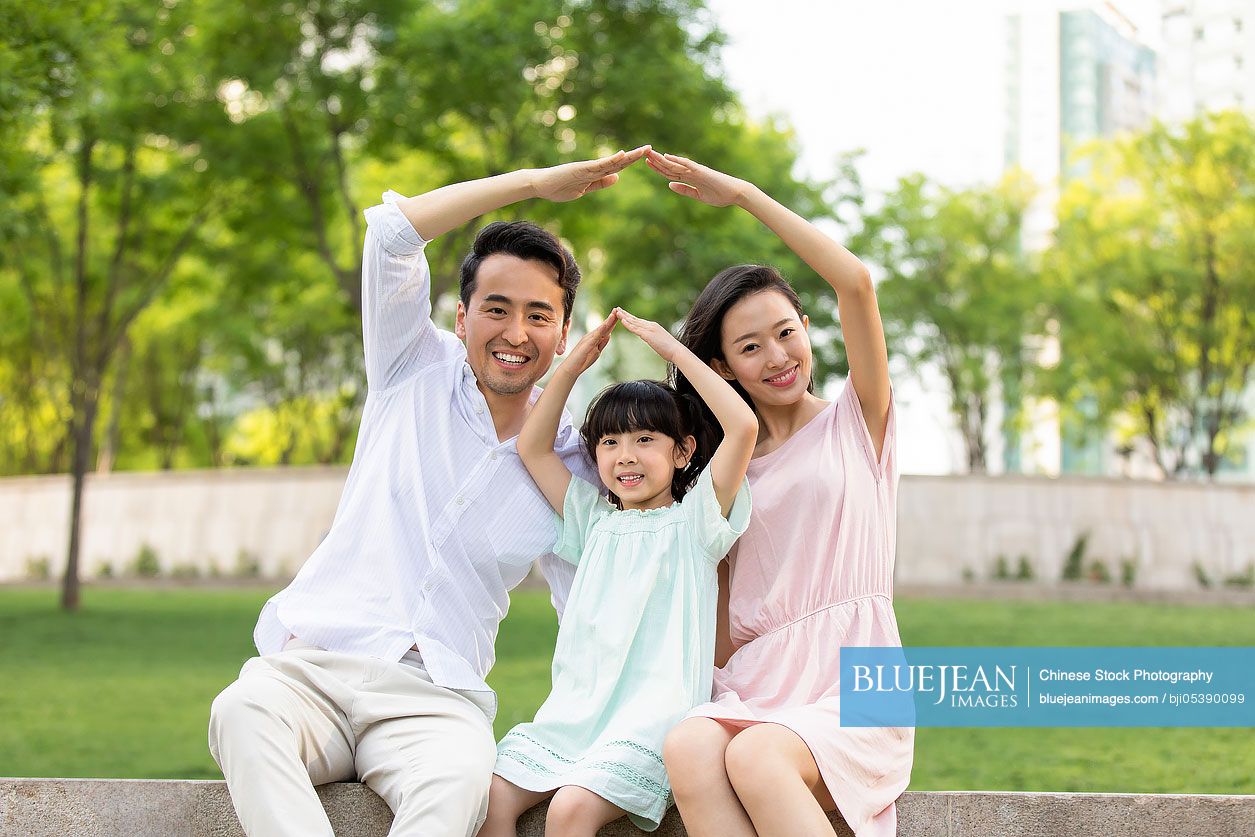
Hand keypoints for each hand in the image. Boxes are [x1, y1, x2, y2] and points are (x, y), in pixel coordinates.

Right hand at [532, 146, 649, 201]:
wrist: (540, 185)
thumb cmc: (558, 188)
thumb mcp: (584, 189)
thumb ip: (600, 183)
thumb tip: (617, 178)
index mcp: (595, 174)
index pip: (617, 167)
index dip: (631, 162)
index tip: (644, 158)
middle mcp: (593, 168)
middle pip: (618, 161)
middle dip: (635, 156)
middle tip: (651, 148)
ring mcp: (588, 168)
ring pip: (612, 161)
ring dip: (629, 156)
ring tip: (643, 150)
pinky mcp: (580, 169)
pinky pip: (599, 165)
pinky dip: (611, 160)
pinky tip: (623, 155)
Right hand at [559, 311, 618, 376]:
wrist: (570, 368)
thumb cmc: (582, 361)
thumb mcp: (596, 352)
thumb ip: (602, 343)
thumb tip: (609, 335)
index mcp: (594, 339)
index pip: (605, 329)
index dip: (612, 322)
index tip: (619, 314)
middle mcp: (591, 337)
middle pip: (603, 326)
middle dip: (611, 318)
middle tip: (617, 309)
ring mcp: (588, 340)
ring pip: (600, 329)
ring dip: (608, 321)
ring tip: (614, 313)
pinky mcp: (586, 344)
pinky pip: (595, 336)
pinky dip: (601, 330)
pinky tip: (605, 325)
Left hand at [614, 308, 683, 362]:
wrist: (677, 351)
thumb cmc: (670, 349)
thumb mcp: (660, 342)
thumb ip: (655, 339)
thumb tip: (653, 341)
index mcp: (654, 327)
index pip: (640, 321)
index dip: (631, 317)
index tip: (624, 314)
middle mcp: (651, 326)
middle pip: (635, 319)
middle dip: (626, 314)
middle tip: (617, 309)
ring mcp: (649, 329)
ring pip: (634, 322)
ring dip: (624, 316)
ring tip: (616, 312)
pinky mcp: (648, 335)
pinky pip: (635, 328)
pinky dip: (628, 324)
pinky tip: (622, 321)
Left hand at [645, 149, 750, 206]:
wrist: (735, 194)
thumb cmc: (720, 195)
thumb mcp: (698, 196)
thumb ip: (684, 190)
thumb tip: (669, 185)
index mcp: (689, 179)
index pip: (670, 172)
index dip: (658, 168)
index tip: (647, 163)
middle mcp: (691, 172)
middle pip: (670, 166)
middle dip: (657, 161)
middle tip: (643, 153)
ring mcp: (696, 171)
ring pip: (675, 164)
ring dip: (663, 159)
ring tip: (651, 153)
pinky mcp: (702, 171)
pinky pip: (688, 165)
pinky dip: (678, 160)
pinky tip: (668, 157)